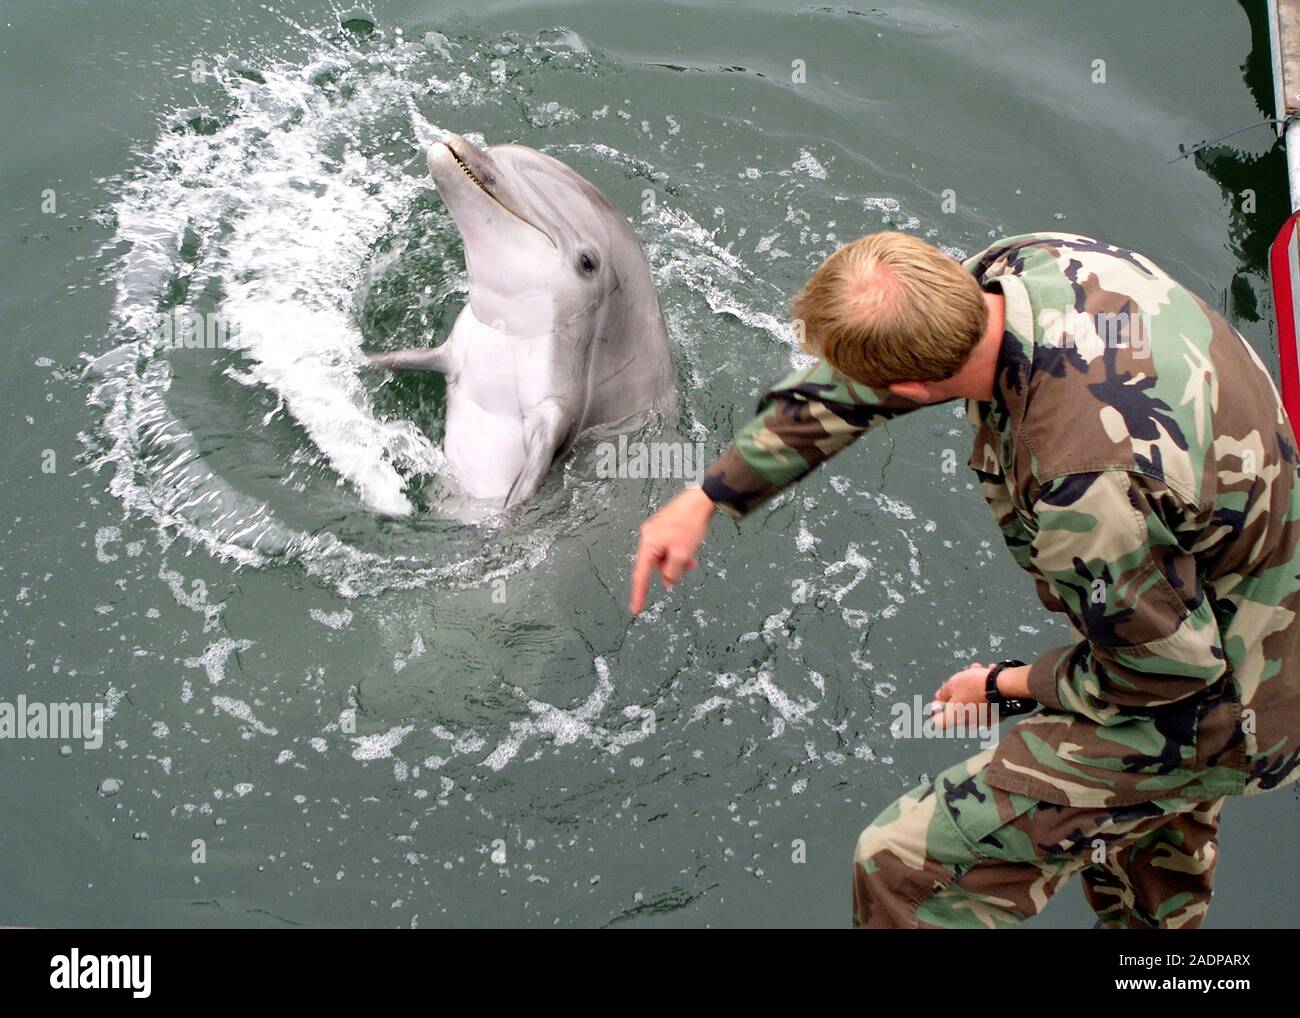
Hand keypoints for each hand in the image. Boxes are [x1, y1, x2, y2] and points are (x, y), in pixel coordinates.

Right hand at [629, 487, 716, 612]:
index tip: (636, 609)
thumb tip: (667, 582)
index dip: (639, 593)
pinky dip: (677, 551)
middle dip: (670, 569)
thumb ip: (672, 572)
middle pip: (654, 564)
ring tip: (692, 557)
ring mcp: (655, 530)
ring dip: (676, 560)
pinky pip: (667, 546)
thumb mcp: (682, 554)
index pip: (640, 575)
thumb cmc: (690, 524)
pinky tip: (689, 548)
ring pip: (663, 555)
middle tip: (689, 566)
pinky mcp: (663, 525)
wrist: (700, 500)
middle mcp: (648, 536)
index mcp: (648, 544)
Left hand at [931, 662, 992, 730]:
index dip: (937, 710)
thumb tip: (939, 697)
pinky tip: (989, 676)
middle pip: (958, 709)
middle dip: (960, 692)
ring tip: (978, 670)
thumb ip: (943, 692)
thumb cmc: (974, 686)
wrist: (1003, 687)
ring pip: (973, 702)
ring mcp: (983, 721)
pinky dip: (986, 692)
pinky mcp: (996, 716)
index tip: (942, 699)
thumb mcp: (953, 684)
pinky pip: (986, 703)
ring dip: (974, 688)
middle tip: (963, 677)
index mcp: (954, 719)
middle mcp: (968, 724)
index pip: (938, 721)